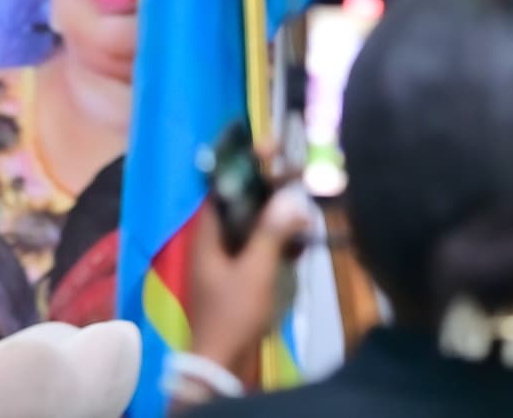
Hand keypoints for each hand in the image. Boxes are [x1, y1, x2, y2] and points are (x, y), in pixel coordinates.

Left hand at [184, 182, 313, 377]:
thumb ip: (272, 232)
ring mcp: (226, 259)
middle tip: (297, 172)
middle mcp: (213, 241)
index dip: (245, 164)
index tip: (272, 149)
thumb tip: (290, 197)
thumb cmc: (233, 313)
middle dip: (268, 186)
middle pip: (240, 202)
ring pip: (252, 223)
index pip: (223, 185)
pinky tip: (301, 238)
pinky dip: (277, 238)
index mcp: (207, 234)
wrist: (221, 363)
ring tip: (305, 201)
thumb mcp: (255, 271)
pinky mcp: (239, 276)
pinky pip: (258, 245)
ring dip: (276, 213)